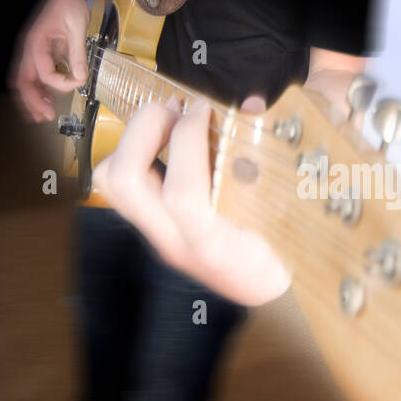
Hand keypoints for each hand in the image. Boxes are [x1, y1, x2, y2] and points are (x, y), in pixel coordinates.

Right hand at [9, 0, 89, 121]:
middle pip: (24, 81)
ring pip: (26, 81)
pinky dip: (39, 88)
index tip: (77, 83)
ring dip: (33, 98)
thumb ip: (77, 53)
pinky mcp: (41, 53)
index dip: (60, 83)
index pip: (43, 73)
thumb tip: (80, 76)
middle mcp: (30, 48)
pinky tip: (47, 97)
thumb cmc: (69, 5)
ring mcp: (33, 51)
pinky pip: (35, 75)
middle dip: (33, 101)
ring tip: (42, 113)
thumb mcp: (78, 28)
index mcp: (35, 42)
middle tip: (46, 115)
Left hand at [91, 95, 291, 305]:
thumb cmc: (286, 255)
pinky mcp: (153, 226)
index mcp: (215, 247)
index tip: (206, 109)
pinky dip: (138, 150)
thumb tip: (254, 104)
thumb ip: (273, 163)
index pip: (182, 196)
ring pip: (112, 182)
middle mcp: (175, 243)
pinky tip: (171, 140)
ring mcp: (158, 236)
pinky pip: (125, 184)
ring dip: (133, 139)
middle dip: (144, 128)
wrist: (267, 296)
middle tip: (178, 109)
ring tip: (170, 121)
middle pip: (124, 182)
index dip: (187, 142)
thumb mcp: (288, 215)